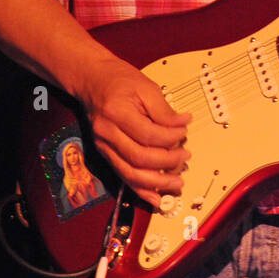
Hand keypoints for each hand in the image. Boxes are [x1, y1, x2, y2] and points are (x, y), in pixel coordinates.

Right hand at [76, 57, 191, 207]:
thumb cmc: (118, 81)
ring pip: (130, 173)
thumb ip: (164, 109)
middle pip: (139, 158)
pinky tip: (155, 197)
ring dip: (156, 183)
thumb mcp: (146, 86)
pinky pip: (123, 176)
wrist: (93, 80)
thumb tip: (183, 124)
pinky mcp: (106, 153)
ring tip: (176, 184)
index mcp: (116, 112)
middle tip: (185, 157)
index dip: (170, 137)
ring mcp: (104, 146)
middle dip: (167, 162)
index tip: (184, 132)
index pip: (148, 134)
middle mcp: (107, 133)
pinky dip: (140, 190)